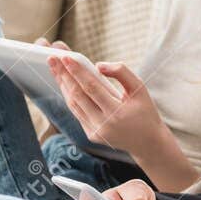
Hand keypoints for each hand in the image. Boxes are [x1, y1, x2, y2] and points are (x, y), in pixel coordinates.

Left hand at [49, 53, 163, 154]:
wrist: (147, 142)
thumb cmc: (145, 111)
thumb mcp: (140, 88)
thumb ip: (121, 73)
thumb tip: (97, 65)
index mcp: (116, 113)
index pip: (91, 88)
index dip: (77, 72)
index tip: (65, 57)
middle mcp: (103, 124)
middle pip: (77, 96)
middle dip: (64, 75)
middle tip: (52, 58)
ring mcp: (95, 132)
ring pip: (73, 104)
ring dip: (63, 85)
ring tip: (55, 68)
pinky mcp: (91, 134)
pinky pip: (77, 112)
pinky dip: (70, 96)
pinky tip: (64, 83)